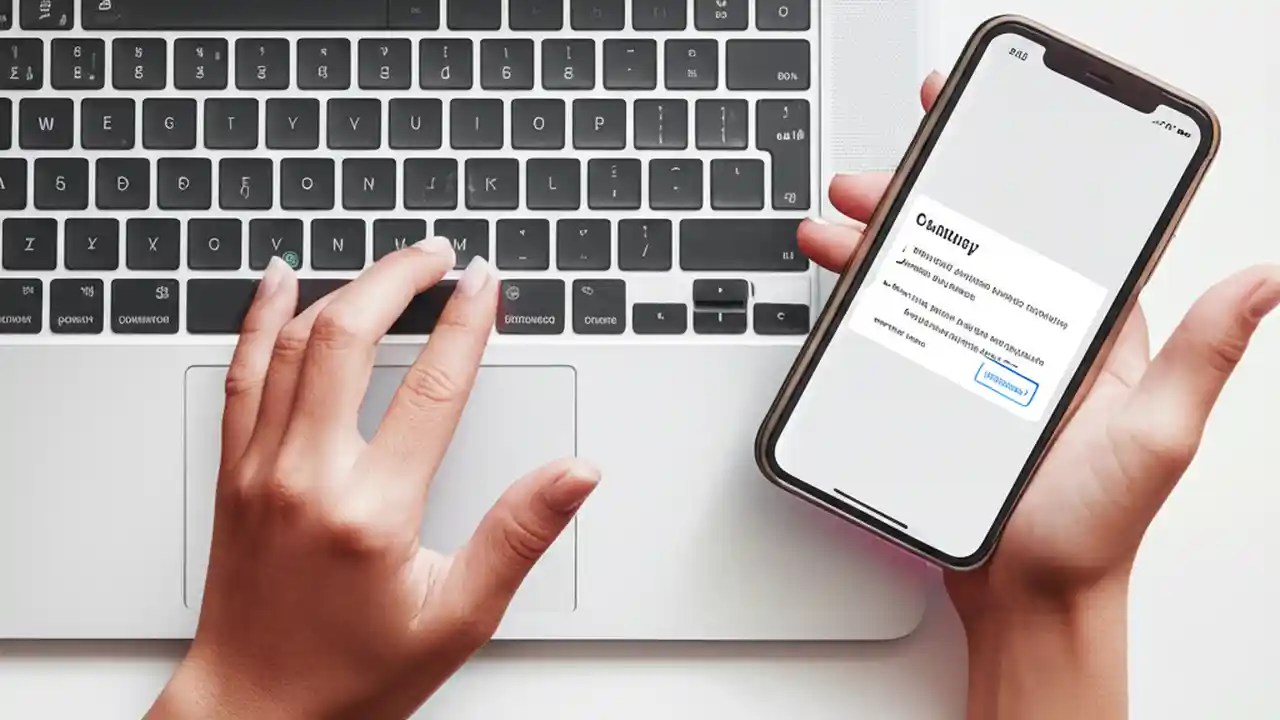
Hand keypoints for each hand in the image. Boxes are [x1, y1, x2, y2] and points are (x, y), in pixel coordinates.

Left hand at [150, 245, 599, 719]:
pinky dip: (259, 319)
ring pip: (295, 343)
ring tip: (387, 263)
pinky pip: (241, 374)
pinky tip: (277, 283)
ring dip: (344, 288)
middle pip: (350, 335)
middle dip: (399, 278)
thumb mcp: (461, 615)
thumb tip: (573, 475)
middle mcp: (308, 475)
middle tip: (438, 256)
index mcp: (371, 510)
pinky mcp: (234, 472)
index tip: (486, 286)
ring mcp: (262, 468)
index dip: (466, 324)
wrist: (256, 710)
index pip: (433, 387)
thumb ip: (520, 534)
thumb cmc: (353, 673)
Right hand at [801, 73, 1278, 717]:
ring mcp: (973, 364)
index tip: (984, 132)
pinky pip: (890, 334)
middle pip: (969, 244)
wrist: (1024, 597)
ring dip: (876, 245)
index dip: (1019, 174)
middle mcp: (1028, 338)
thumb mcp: (1159, 434)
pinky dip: (859, 304)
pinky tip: (838, 289)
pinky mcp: (929, 393)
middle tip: (880, 180)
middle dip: (920, 200)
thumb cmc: (1094, 527)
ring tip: (838, 230)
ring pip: (920, 281)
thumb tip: (1267, 279)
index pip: (1055, 231)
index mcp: (1088, 333)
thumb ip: (1204, 355)